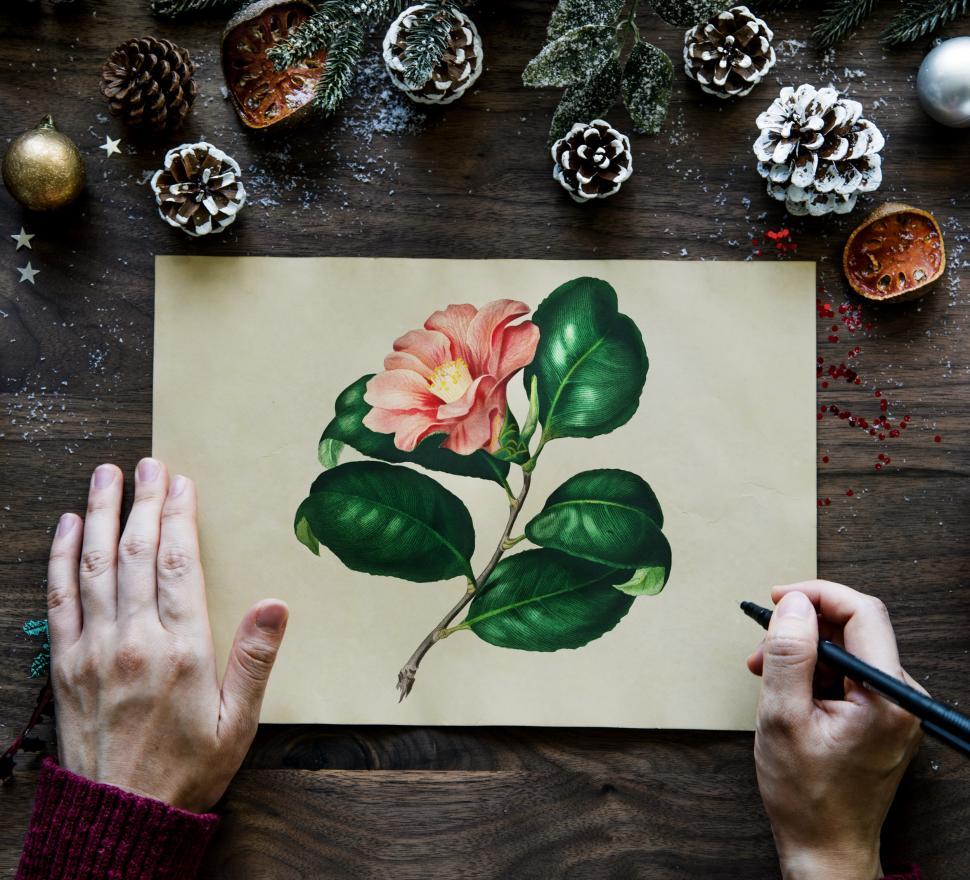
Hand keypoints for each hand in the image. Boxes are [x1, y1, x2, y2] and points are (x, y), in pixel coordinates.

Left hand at [46, 459, 288, 811]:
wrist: (121, 816)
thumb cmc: (188, 769)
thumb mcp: (239, 722)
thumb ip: (255, 659)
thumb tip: (276, 604)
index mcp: (182, 650)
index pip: (180, 564)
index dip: (180, 516)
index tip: (180, 482)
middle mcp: (134, 640)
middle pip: (138, 553)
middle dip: (143, 502)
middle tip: (147, 464)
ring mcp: (94, 648)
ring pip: (95, 565)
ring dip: (101, 515)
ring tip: (105, 476)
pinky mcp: (66, 663)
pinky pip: (60, 598)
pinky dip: (62, 557)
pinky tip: (67, 527)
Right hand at [746, 581, 923, 879]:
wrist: (825, 847)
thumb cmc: (806, 796)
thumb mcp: (782, 718)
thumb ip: (789, 655)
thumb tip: (794, 604)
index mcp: (887, 697)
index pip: (862, 613)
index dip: (817, 594)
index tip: (779, 597)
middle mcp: (900, 699)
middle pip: (853, 629)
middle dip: (802, 629)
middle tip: (762, 648)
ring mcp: (893, 708)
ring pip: (846, 650)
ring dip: (803, 652)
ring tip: (766, 675)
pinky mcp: (881, 716)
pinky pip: (847, 673)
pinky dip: (813, 673)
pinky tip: (787, 692)